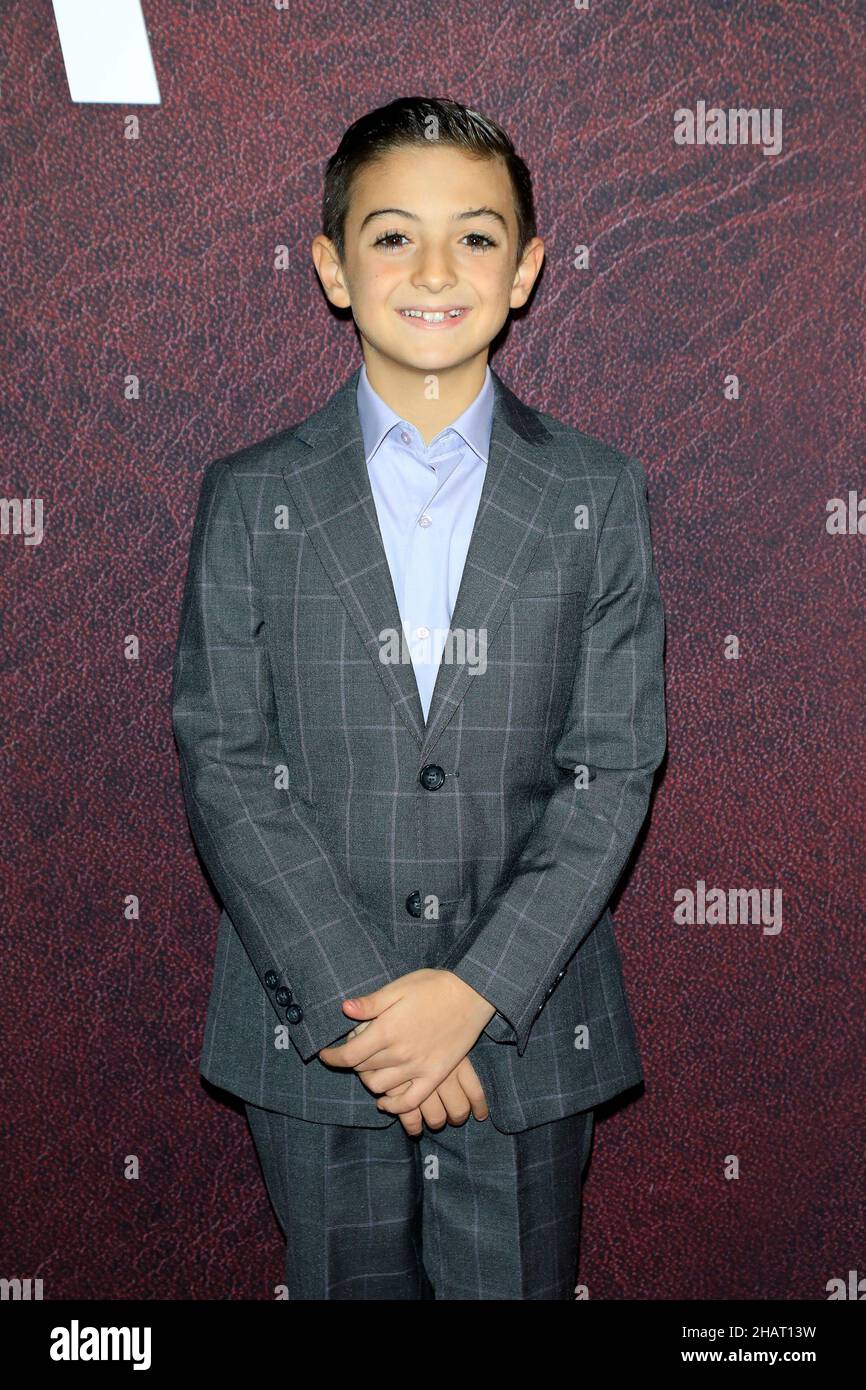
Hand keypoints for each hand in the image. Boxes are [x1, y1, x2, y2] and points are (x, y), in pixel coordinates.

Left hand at [318, 968, 495, 1114]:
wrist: (471, 993)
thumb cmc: (433, 986)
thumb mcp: (398, 988)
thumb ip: (371, 1003)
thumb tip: (344, 1008)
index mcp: (387, 1030)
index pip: (349, 1054)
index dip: (332, 1057)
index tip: (325, 1055)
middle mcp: (400, 1052)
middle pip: (363, 1070)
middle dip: (352, 1063)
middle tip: (354, 1052)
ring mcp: (419, 1067)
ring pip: (381, 1087)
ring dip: (369, 1081)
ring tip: (368, 1070)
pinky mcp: (435, 1074)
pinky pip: (410, 1100)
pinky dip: (394, 1106)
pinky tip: (385, 1101)